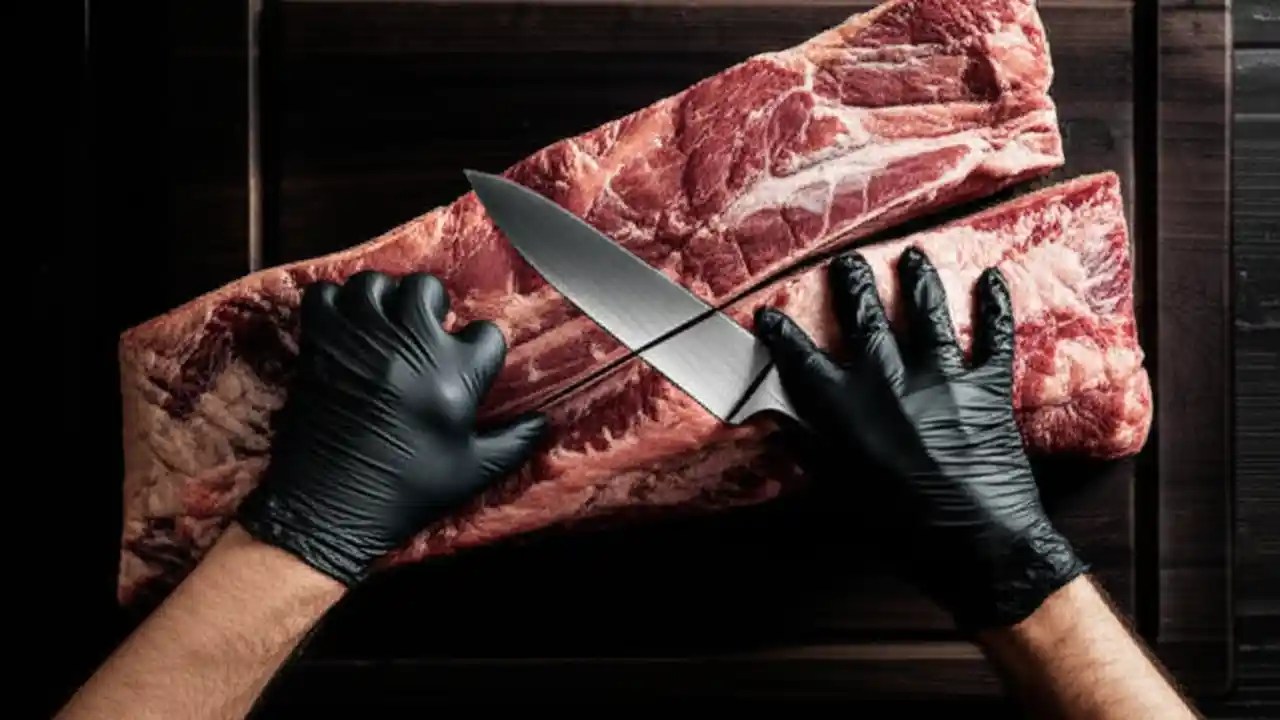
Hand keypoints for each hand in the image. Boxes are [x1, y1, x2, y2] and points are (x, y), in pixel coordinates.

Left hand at [235, 271, 547, 585]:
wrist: (329, 511)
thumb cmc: (405, 493)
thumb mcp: (472, 473)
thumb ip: (514, 442)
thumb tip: (543, 422)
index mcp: (454, 376)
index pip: (486, 333)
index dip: (480, 346)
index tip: (469, 361)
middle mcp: (409, 348)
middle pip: (427, 289)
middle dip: (431, 306)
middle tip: (425, 331)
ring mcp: (361, 341)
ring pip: (375, 284)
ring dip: (383, 300)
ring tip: (385, 325)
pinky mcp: (320, 346)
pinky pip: (325, 295)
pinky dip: (334, 305)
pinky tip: (346, 330)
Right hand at [754, 248, 1087, 631]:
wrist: (974, 543)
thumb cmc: (900, 528)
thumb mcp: (840, 490)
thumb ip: (811, 449)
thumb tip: (782, 423)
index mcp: (844, 408)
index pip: (800, 358)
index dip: (780, 334)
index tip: (768, 315)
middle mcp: (888, 380)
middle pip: (863, 315)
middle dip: (851, 283)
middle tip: (847, 261)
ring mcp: (940, 377)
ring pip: (925, 311)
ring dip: (917, 279)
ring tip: (912, 255)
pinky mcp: (986, 386)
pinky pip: (994, 336)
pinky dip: (995, 306)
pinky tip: (991, 279)